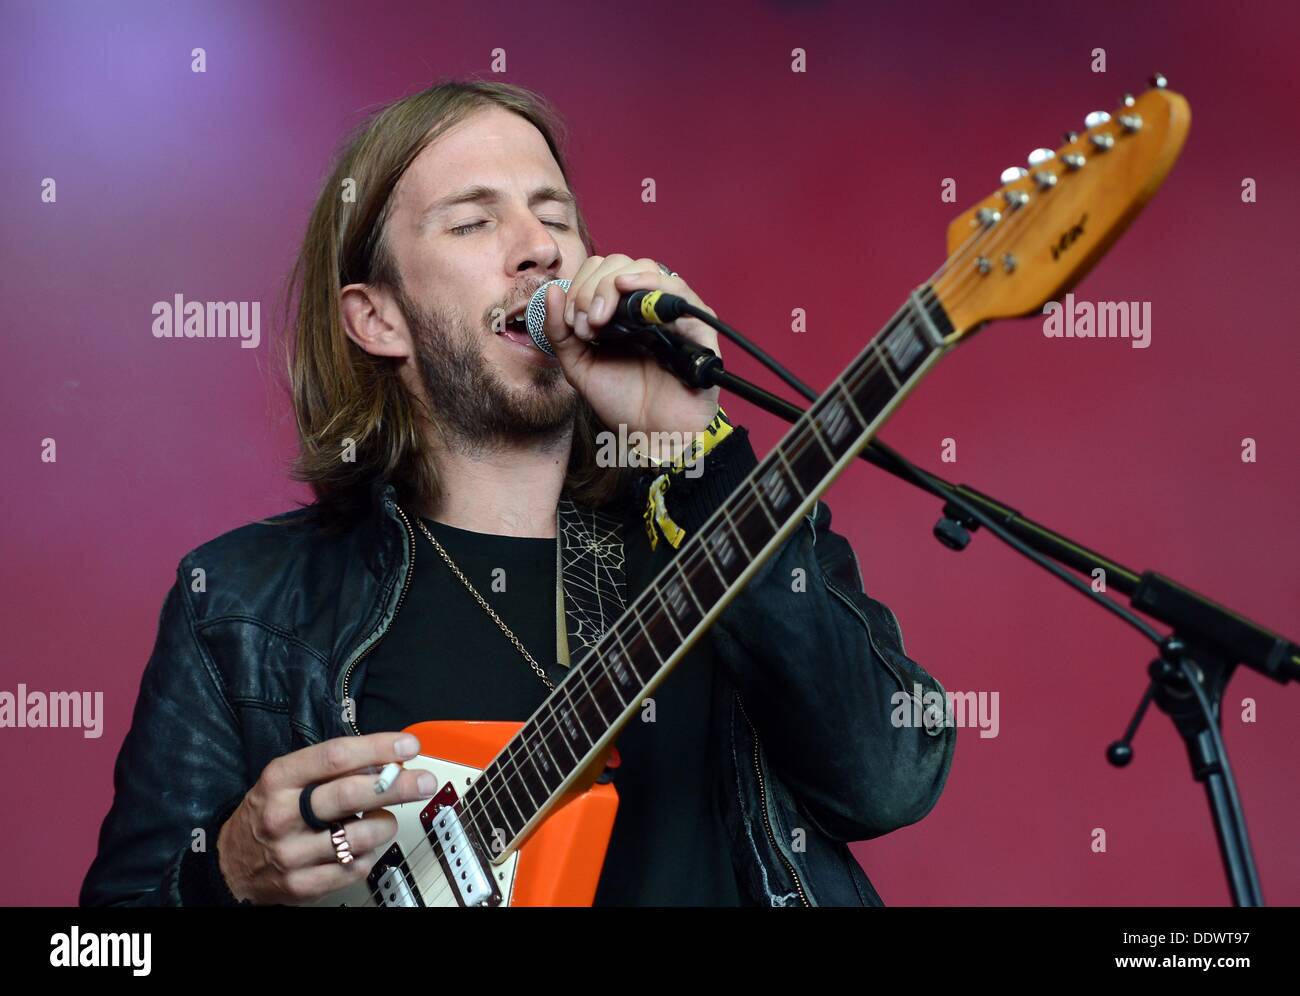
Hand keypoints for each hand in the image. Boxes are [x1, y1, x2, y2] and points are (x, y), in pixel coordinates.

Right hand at [215, 731, 436, 903]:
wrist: (230, 865)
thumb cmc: (268, 813)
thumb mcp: (287, 778)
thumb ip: (332, 767)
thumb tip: (386, 759)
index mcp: (279, 779)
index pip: (335, 757)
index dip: (378, 749)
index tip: (407, 747)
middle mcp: (283, 815)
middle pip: (350, 795)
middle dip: (396, 786)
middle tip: (423, 781)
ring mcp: (292, 853)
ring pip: (360, 836)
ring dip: (384, 825)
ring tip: (382, 819)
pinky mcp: (303, 885)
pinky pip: (355, 868)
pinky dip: (368, 854)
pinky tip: (360, 846)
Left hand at [541, 254, 721, 460]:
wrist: (652, 435)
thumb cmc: (622, 402)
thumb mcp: (579, 365)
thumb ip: (560, 331)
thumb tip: (550, 290)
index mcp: (620, 312)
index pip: (599, 272)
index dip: (580, 288)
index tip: (573, 325)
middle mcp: (646, 307)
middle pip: (619, 264)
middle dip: (592, 289)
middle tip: (586, 324)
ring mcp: (671, 313)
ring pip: (645, 269)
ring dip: (612, 286)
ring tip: (599, 317)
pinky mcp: (696, 326)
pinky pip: (679, 291)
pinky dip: (652, 283)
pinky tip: (628, 288)